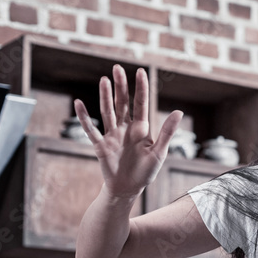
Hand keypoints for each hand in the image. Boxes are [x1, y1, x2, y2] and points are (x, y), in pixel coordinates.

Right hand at [74, 65, 181, 199]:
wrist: (129, 189)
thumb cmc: (146, 171)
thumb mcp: (160, 152)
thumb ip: (167, 132)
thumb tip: (179, 112)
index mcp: (142, 129)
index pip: (141, 104)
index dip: (141, 88)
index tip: (140, 71)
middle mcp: (126, 128)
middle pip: (123, 103)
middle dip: (121, 86)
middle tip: (117, 68)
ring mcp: (112, 135)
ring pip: (108, 112)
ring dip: (105, 96)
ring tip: (103, 79)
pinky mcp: (101, 146)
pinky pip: (91, 130)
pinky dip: (84, 118)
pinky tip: (79, 104)